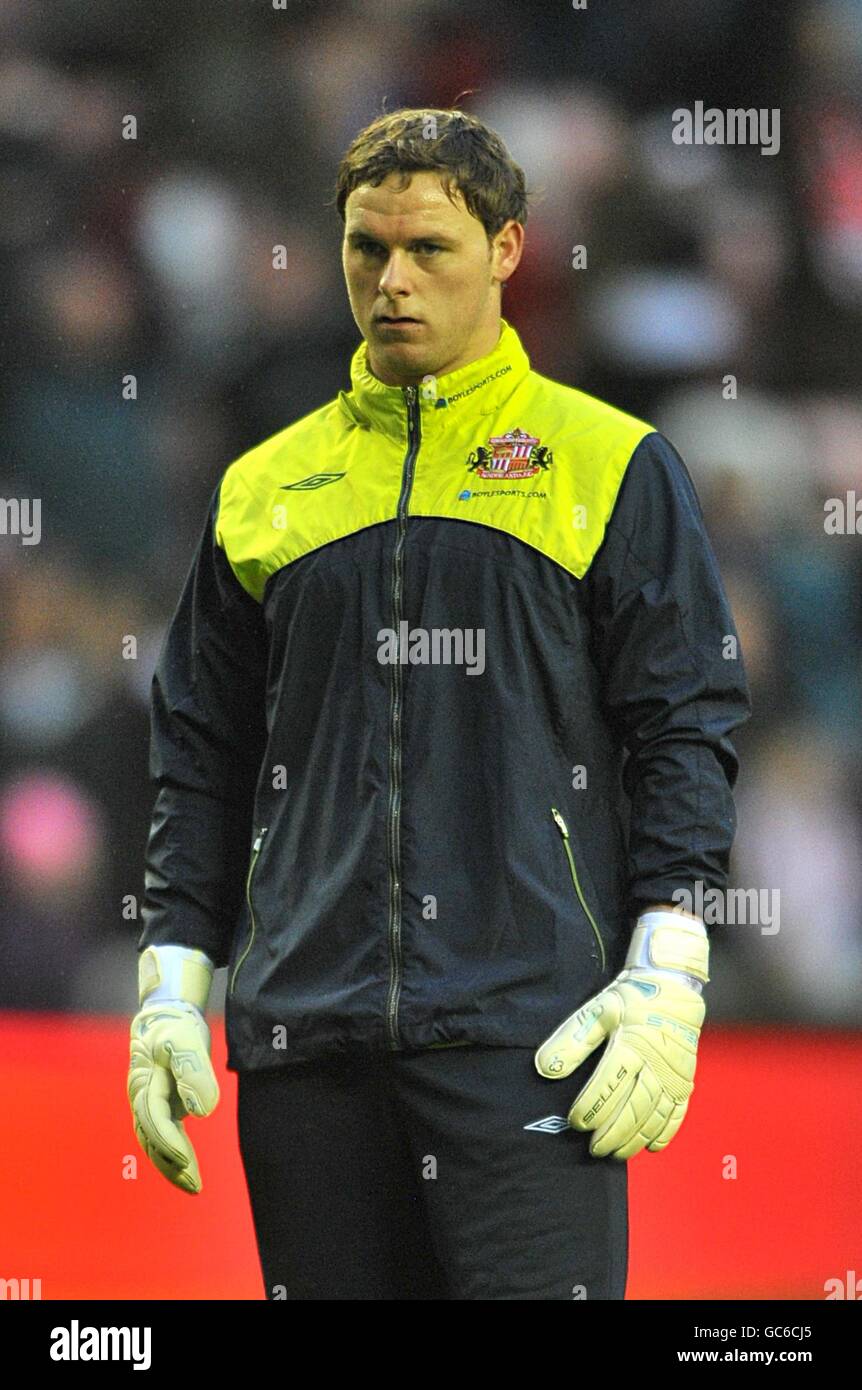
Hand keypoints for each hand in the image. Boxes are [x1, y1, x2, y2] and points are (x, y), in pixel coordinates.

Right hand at [128, 1001, 219, 1193]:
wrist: (165, 1018)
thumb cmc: (175, 1028)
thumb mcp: (185, 1041)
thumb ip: (193, 1071)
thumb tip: (203, 1111)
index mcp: (144, 1084)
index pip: (155, 1120)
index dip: (169, 1142)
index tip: (187, 1160)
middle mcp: (142, 1098)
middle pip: (152, 1139)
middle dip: (172, 1164)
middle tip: (195, 1185)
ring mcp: (148, 1104)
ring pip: (155, 1143)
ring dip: (172, 1166)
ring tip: (194, 1186)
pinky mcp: (160, 1107)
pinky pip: (162, 1137)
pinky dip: (172, 1155)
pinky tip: (187, 1168)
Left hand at [534, 910, 707, 1159]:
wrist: (674, 987)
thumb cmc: (633, 998)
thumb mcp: (598, 1010)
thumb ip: (572, 1040)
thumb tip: (545, 1068)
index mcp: (631, 1045)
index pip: (608, 1085)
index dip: (591, 1108)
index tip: (575, 1123)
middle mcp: (655, 1064)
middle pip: (633, 1108)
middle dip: (612, 1133)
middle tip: (593, 1149)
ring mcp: (674, 1076)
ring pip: (654, 1116)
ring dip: (634, 1139)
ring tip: (615, 1154)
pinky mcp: (685, 1081)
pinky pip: (677, 1114)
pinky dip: (664, 1133)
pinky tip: (651, 1147)